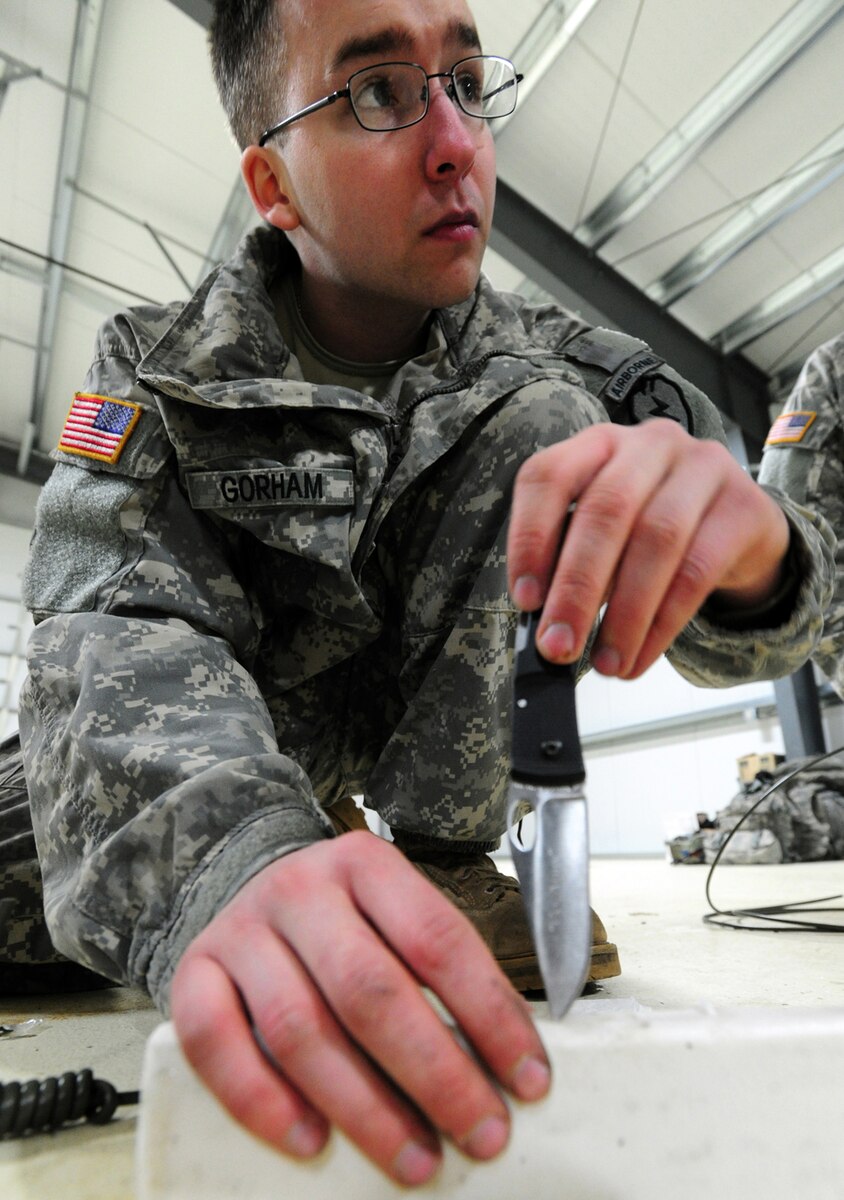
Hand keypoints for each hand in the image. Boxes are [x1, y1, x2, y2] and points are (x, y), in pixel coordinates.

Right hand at [170, 832, 549, 1186]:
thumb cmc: (341, 920)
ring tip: (414, 1159)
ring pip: (299, 1029)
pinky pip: (217, 1045)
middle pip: (371, 990)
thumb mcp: (393, 915)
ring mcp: (241, 931)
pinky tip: (313, 1141)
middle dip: (435, 1073)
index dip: (489, 1015)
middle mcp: (301, 889)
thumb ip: (439, 971)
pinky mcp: (193, 974)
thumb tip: (509, 1063)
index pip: (437, 940)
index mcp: (366, 865)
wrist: (248, 884)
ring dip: (364, 1108)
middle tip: (481, 1132)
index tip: (527, 1079)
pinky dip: (264, 1103)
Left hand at [507, 420, 790, 678]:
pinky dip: (663, 622)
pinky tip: (640, 656)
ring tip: (605, 664)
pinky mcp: (744, 505)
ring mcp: (702, 466)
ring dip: (623, 614)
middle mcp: (650, 444)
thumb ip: (570, 566)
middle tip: (559, 645)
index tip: (525, 599)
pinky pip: (698, 570)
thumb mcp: (606, 536)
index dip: (531, 538)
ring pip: (656, 540)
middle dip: (576, 588)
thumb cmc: (652, 532)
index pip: (550, 476)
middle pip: (606, 510)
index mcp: (599, 444)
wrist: (740, 529)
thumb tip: (547, 625)